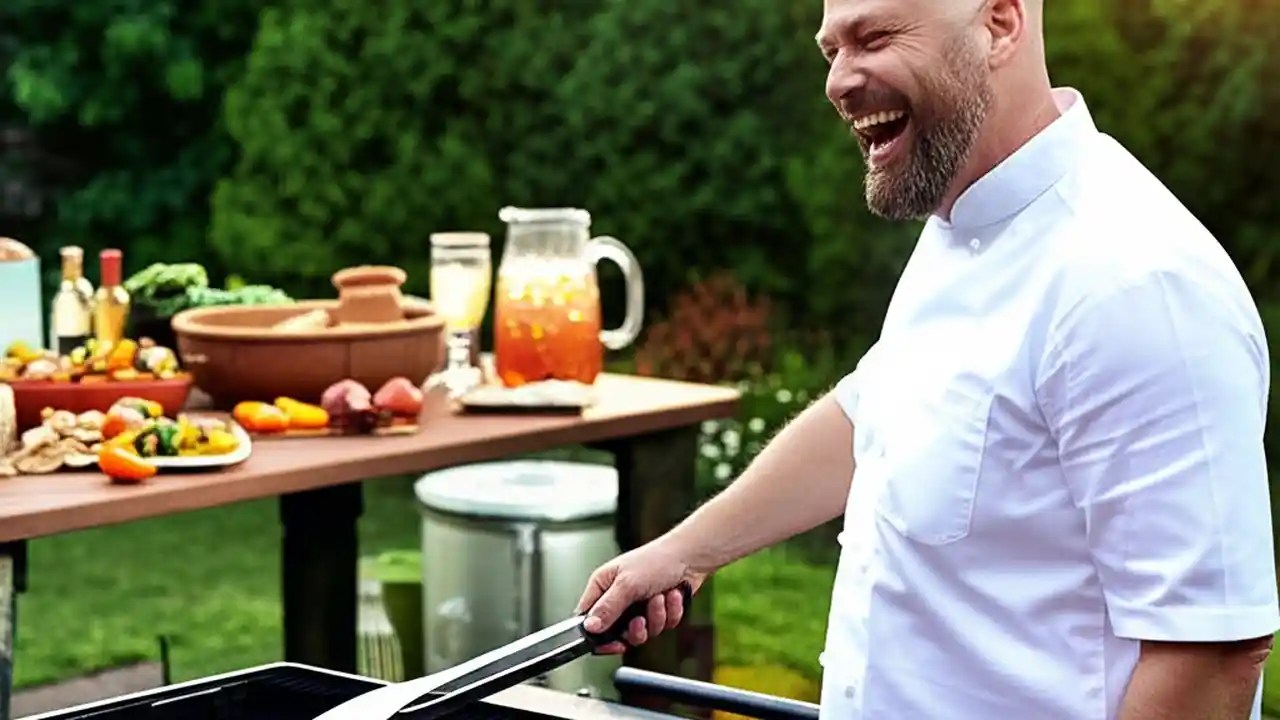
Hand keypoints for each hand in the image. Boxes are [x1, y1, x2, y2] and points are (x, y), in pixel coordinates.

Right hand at [576, 539, 705, 654]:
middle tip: (640, 619)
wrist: (690, 557)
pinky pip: (661, 626)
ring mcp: (639, 606)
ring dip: (656, 617)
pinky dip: (670, 613)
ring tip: (659, 597)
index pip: (589, 618)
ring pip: (643, 632)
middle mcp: (619, 597)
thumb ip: (607, 608)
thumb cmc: (657, 560)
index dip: (598, 635)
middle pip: (617, 632)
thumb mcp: (627, 585)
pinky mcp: (658, 612)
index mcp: (603, 586)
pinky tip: (671, 595)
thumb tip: (590, 627)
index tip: (612, 643)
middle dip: (635, 628)